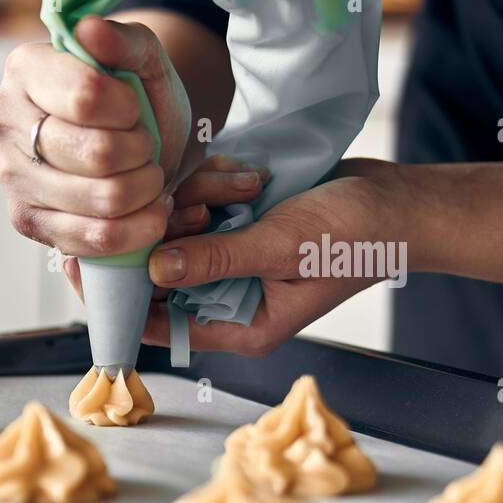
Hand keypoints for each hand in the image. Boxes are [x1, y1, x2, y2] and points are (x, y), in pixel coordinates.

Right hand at [0, 15, 194, 259]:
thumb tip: (90, 30)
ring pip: (100, 199)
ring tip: (149, 180)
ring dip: (144, 193)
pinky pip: (90, 239)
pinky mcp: (24, 220)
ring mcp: (10, 176)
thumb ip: (125, 40)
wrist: (123, 143)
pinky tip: (146, 215)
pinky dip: (134, 231)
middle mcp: (4, 121)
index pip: (86, 98)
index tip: (136, 112)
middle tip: (147, 150)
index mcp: (25, 70)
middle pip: (97, 154)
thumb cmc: (130, 100)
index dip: (129, 111)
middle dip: (142, 155)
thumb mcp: (143, 60)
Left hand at [142, 159, 405, 355]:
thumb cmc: (353, 237)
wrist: (397, 200)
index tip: (105, 259)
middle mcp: (227, 297)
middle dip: (175, 232)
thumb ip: (217, 261)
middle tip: (204, 211)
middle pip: (159, 269)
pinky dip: (217, 182)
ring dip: (204, 197)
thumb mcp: (281, 249)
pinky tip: (252, 176)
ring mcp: (229, 258)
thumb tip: (155, 269)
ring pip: (176, 226)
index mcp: (239, 325)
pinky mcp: (234, 222)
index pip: (159, 324)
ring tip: (250, 189)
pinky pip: (198, 198)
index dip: (126, 296)